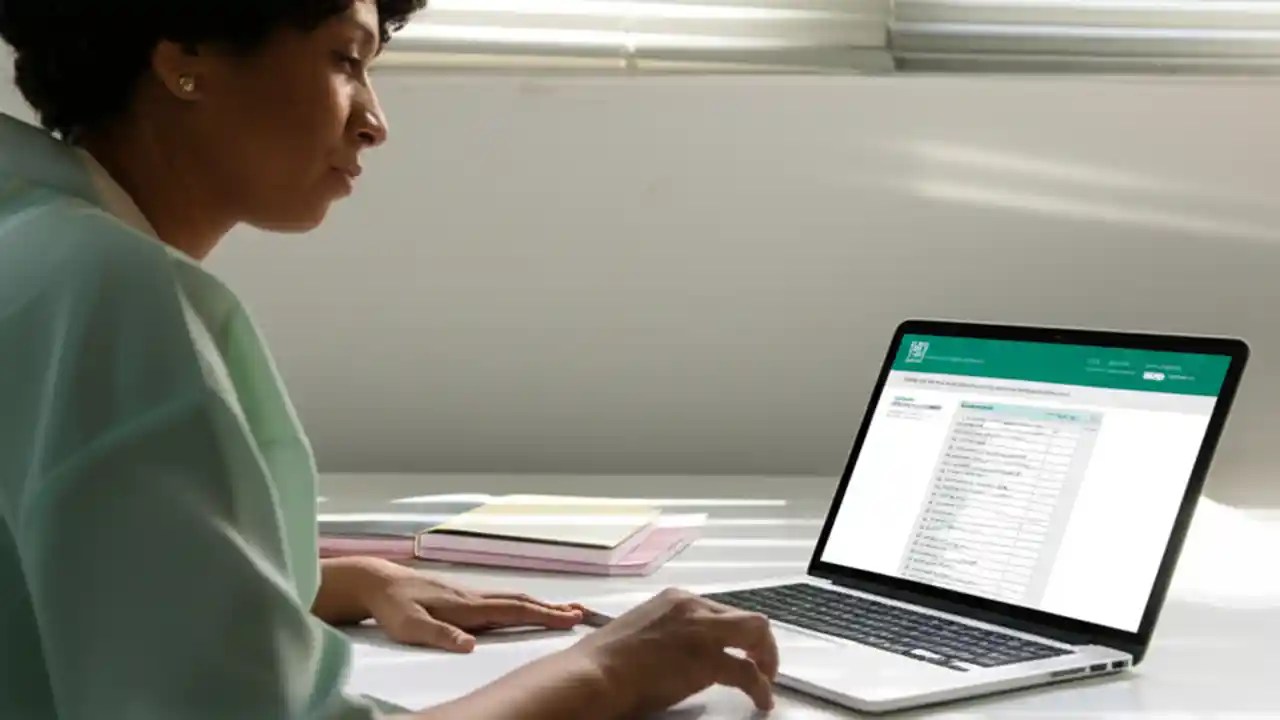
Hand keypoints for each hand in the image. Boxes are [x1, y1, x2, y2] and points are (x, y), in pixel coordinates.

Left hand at [318, 558, 585, 651]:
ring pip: (512, 599)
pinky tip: (523, 607)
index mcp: (466, 606)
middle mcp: (473, 597)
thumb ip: (440, 634)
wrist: (375, 581)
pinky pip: (500, 600)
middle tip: (580, 614)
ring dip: (539, 604)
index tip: (570, 619)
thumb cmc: (391, 606)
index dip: (543, 616)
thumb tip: (471, 646)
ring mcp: (468, 594)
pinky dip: (521, 603)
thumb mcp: (410, 626)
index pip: (512, 611)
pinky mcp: (461, 596)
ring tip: (563, 610)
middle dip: (551, 609)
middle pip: (520, 602)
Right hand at [572, 588, 779, 716]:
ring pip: (755, 632)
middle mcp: (692, 606)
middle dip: (760, 643)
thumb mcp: (643, 630)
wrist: (594, 674)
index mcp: (676, 599)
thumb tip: (684, 650)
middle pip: (745, 617)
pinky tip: (762, 700)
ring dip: (767, 658)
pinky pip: (747, 671)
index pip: (721, 611)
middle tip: (761, 667)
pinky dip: (760, 686)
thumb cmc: (607, 661)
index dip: (736, 634)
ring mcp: (701, 631)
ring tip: (766, 681)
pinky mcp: (706, 659)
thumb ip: (669, 632)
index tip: (738, 652)